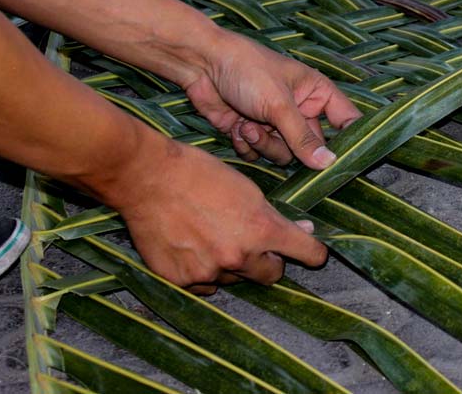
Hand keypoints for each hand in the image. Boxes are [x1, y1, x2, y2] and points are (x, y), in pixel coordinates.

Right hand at [114, 139, 326, 293]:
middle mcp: (238, 256)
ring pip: (235, 279)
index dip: (314, 252)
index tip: (314, 252)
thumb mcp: (248, 188)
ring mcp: (208, 272)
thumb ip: (274, 216)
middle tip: (255, 243)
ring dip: (233, 265)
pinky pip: (204, 285)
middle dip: (269, 261)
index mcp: (261, 230)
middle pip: (271, 275)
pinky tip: (193, 246)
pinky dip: (204, 271)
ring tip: (213, 235)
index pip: (307, 253)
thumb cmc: (199, 174)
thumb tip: (302, 231)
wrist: (147, 178)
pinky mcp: (181, 280)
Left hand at [182, 31, 360, 168]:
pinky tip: (236, 127)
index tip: (346, 161)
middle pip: (312, 146)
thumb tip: (329, 163)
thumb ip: (303, 138)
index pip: (347, 120)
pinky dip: (247, 145)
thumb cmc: (248, 71)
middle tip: (278, 138)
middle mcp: (301, 110)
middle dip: (292, 146)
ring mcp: (276, 123)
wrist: (202, 65)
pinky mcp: (253, 132)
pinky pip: (260, 154)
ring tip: (248, 126)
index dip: (350, 141)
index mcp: (317, 93)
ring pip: (284, 154)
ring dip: (264, 144)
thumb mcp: (279, 105)